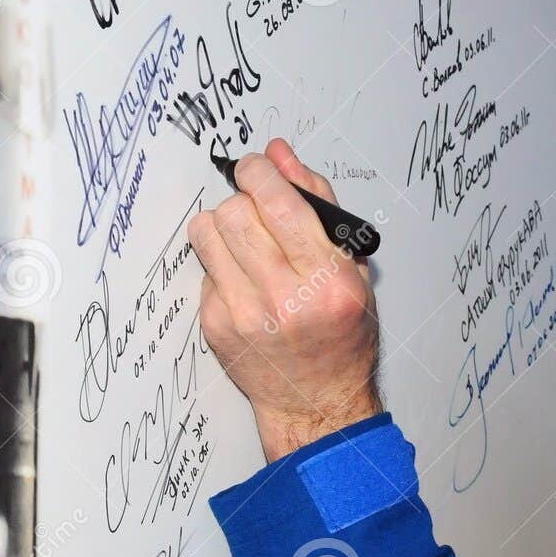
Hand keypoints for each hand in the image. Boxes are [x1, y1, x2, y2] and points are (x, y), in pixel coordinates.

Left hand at [188, 138, 382, 462]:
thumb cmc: (342, 335)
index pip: (279, 204)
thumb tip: (280, 154)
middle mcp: (284, 299)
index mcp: (327, 281)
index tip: (257, 168)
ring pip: (207, 232)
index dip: (260, 172)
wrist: (316, 402)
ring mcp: (244, 315)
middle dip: (243, 198)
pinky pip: (204, 266)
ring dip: (224, 225)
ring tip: (246, 240)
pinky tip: (244, 280)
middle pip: (235, 212)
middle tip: (255, 208)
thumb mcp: (351, 268)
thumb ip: (318, 204)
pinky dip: (222, 263)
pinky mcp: (215, 324)